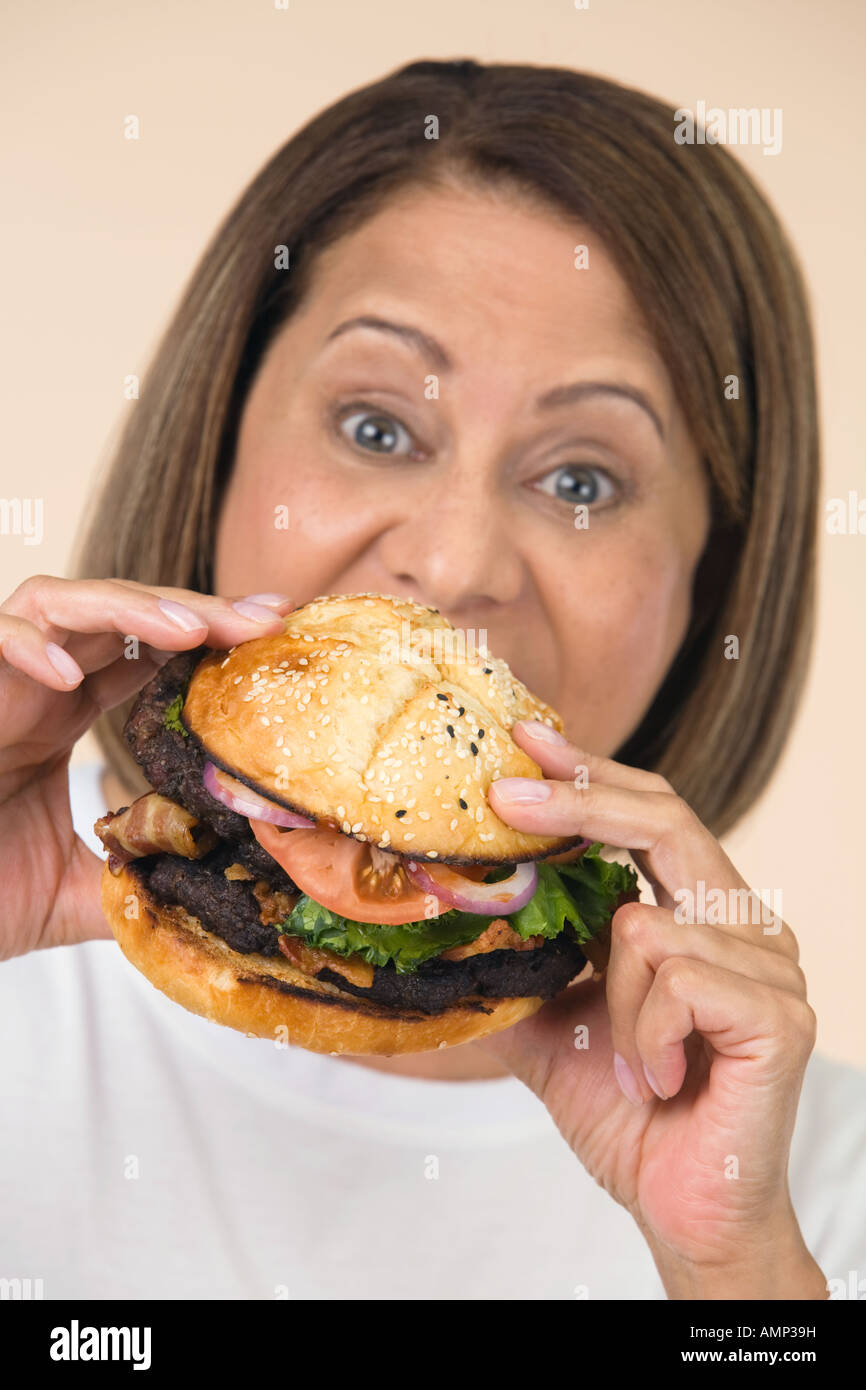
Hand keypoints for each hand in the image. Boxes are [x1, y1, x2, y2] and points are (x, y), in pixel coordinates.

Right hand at [0, 575, 293, 960]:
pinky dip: (30, 644)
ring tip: (190, 631)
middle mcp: (33, 686)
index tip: (275, 636)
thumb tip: (221, 898)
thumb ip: (137, 882)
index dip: (208, 638)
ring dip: (127, 605)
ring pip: (58, 599)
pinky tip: (70, 676)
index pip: (145, 654)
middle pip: (120, 613)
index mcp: (62, 716)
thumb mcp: (74, 894)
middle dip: (194, 608)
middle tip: (265, 618)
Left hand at [479, 720, 826, 1298]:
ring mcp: (773, 965)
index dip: (591, 773)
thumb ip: (526, 962)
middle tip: (505, 794)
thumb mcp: (556, 1022)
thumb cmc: (629, 1112)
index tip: (526, 742)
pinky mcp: (782, 1014)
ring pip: (648, 925)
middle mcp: (745, 923)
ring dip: (612, 1000)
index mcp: (700, 911)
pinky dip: (647, 1034)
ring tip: (632, 1061)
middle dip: (578, 801)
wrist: (682, 1206)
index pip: (652, 812)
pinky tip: (663, 1078)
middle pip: (665, 820)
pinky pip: (679, 981)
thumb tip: (450, 914)